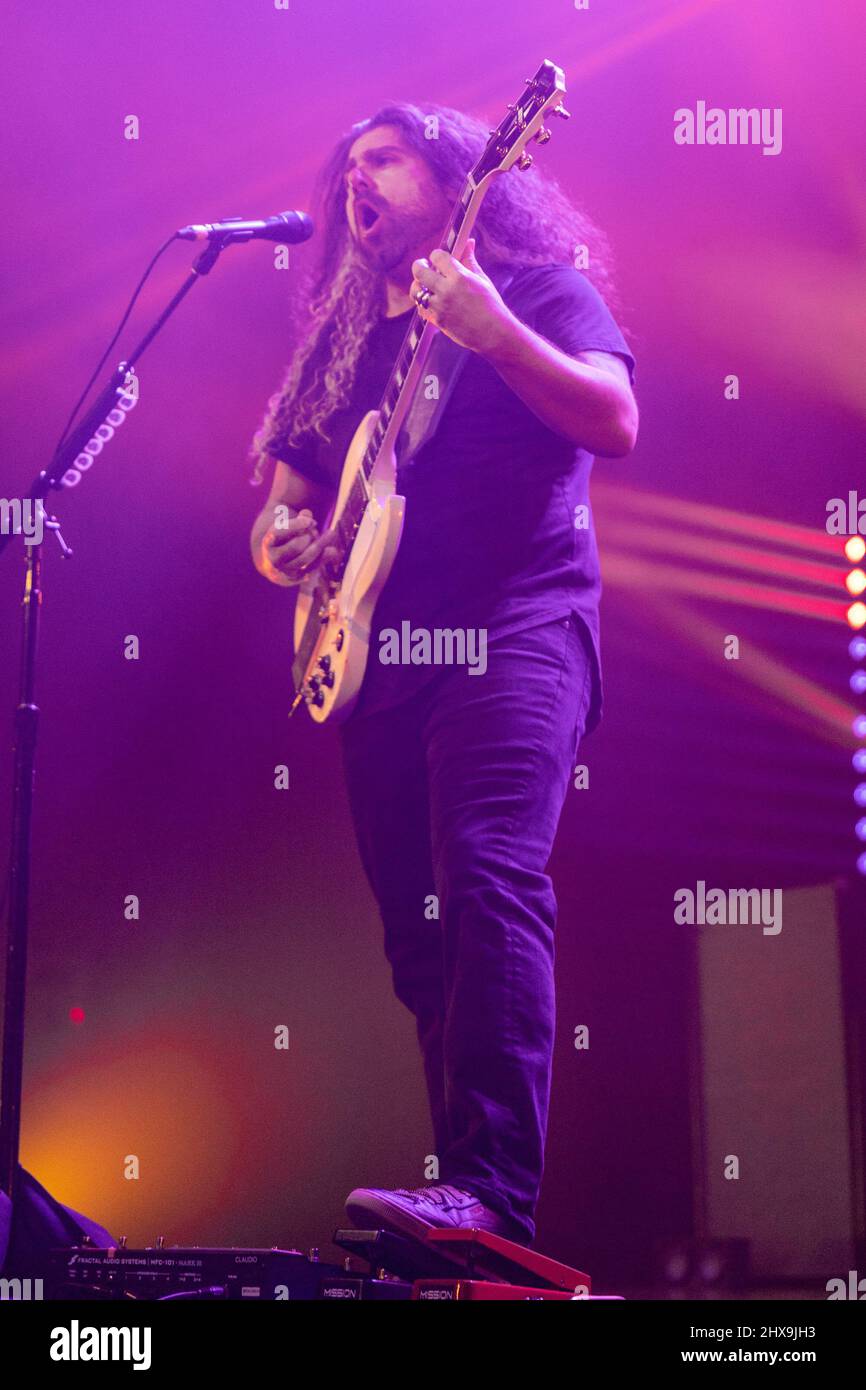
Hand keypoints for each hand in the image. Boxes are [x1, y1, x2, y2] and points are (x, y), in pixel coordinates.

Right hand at [261, 507, 337, 586]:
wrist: (274, 563)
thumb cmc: (285, 539)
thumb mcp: (289, 527)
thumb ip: (299, 518)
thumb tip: (308, 514)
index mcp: (269, 542)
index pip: (280, 532)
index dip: (296, 525)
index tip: (311, 521)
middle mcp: (273, 558)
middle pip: (296, 546)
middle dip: (310, 536)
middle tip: (316, 530)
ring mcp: (283, 570)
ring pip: (305, 559)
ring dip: (320, 546)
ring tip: (331, 533)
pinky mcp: (294, 579)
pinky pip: (312, 569)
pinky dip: (322, 559)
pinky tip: (331, 550)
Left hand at [410, 239, 512, 354]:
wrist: (493, 333)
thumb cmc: (491, 304)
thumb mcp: (481, 279)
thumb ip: (470, 260)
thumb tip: (468, 242)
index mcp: (459, 276)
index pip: (437, 256)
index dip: (436, 255)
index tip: (437, 259)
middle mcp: (446, 290)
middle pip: (419, 271)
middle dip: (419, 266)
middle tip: (422, 266)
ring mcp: (440, 306)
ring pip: (416, 290)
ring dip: (418, 285)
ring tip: (425, 285)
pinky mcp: (437, 320)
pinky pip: (421, 308)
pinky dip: (423, 303)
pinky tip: (430, 301)